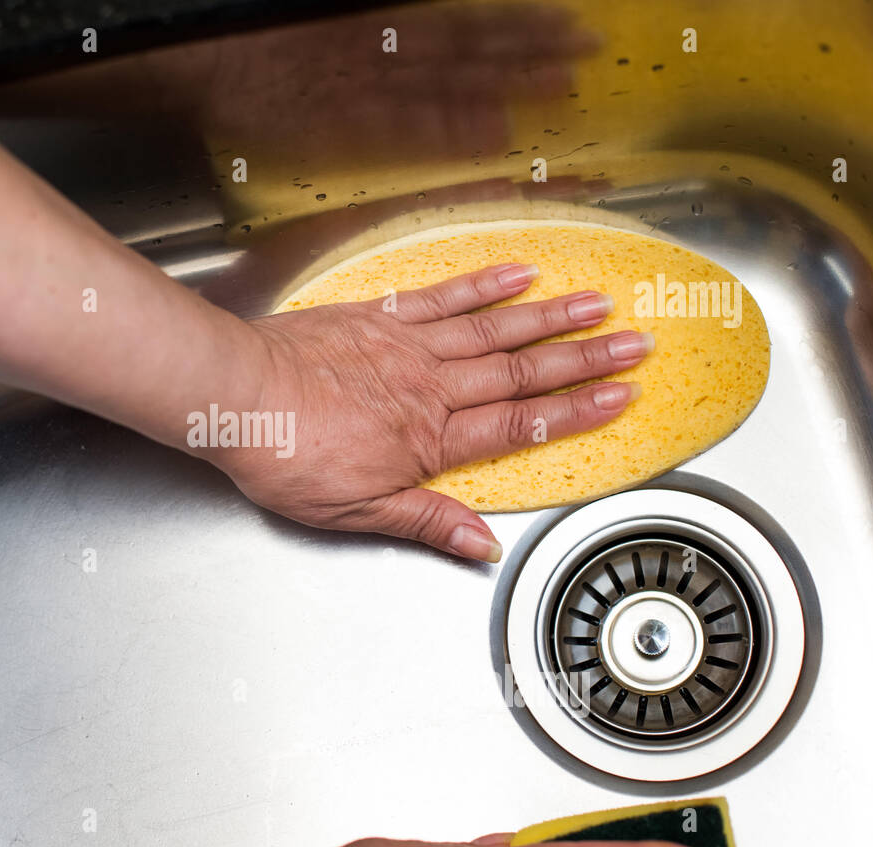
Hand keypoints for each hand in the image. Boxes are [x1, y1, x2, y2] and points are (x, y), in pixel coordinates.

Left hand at [214, 263, 649, 561]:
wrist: (236, 397)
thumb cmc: (285, 456)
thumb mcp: (354, 512)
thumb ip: (425, 522)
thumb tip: (480, 547)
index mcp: (429, 440)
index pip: (519, 425)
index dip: (575, 412)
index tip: (622, 397)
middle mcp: (429, 387)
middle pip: (521, 373)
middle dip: (584, 359)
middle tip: (636, 343)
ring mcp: (406, 347)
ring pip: (492, 329)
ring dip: (548, 317)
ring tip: (597, 302)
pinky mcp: (377, 318)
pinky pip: (441, 298)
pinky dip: (481, 286)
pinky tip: (516, 273)